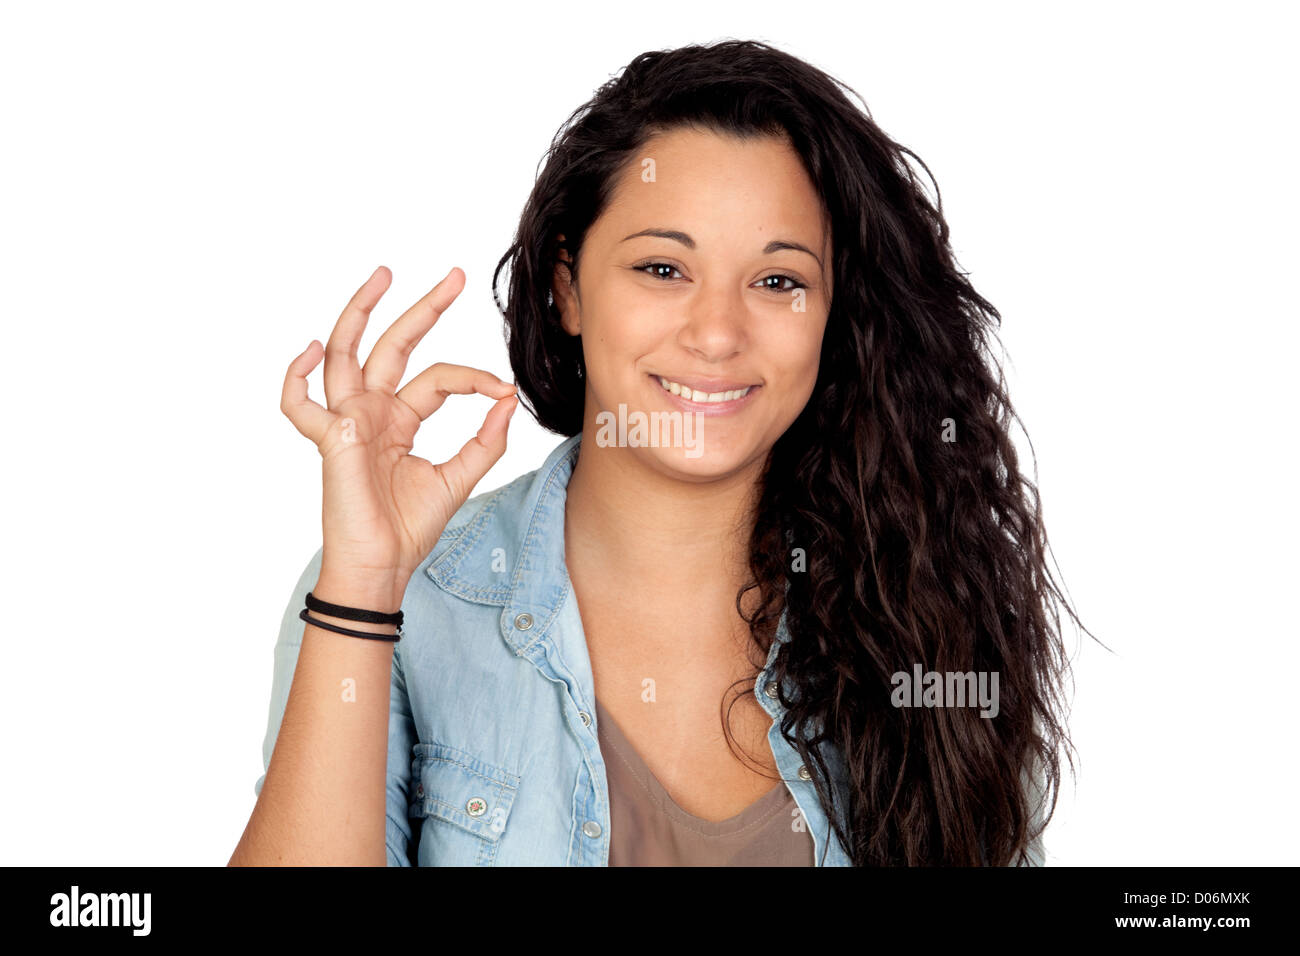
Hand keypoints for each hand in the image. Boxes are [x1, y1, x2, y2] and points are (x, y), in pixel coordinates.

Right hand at [280, 266, 517, 586]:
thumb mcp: (459, 478)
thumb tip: (508, 399)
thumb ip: (486, 440)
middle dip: (423, 309)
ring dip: (359, 312)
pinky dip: (295, 376)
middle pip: (393, 346)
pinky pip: (297, 403)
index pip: (438, 378)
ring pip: (344, 353)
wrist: (385, 566)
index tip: (503, 387)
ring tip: (383, 276)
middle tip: (456, 277)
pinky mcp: (330, 440)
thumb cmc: (410, 528)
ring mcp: (348, 421)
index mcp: (400, 419)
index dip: (473, 378)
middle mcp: (372, 412)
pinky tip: (310, 349)